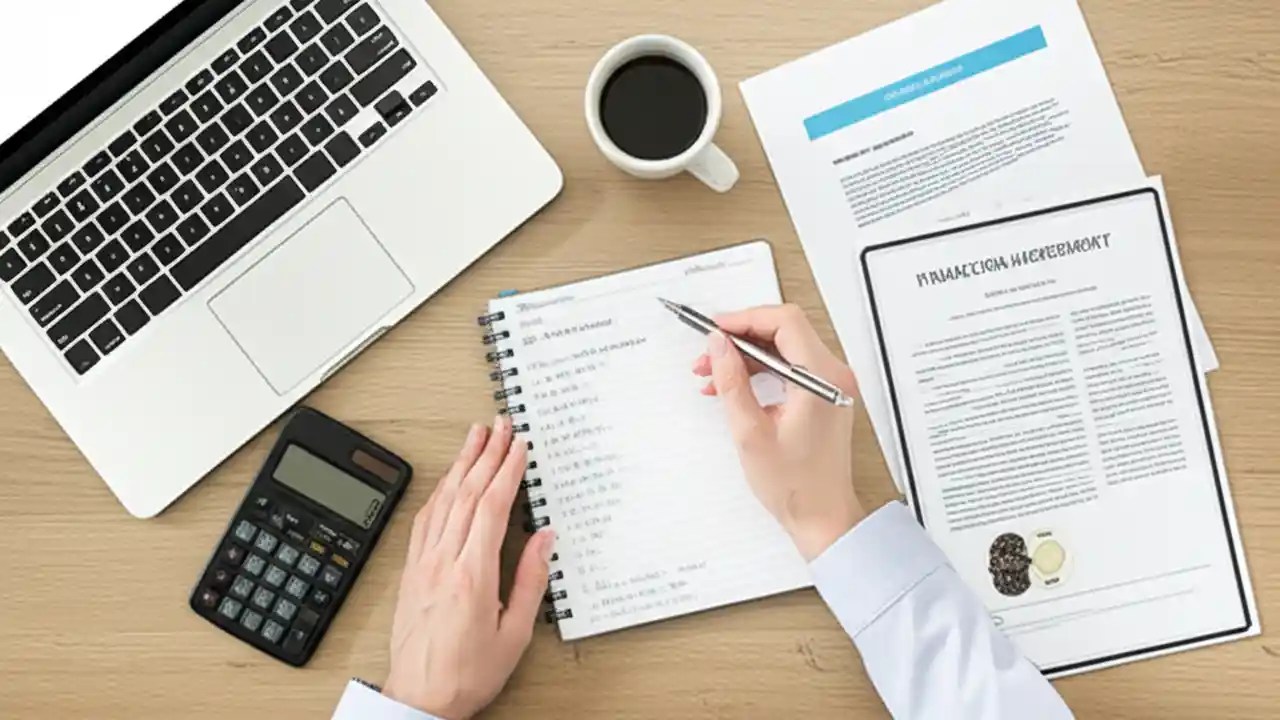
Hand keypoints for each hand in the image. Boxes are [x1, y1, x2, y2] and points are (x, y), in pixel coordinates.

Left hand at [383, 416, 554, 719]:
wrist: (418, 699)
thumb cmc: (466, 674)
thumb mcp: (515, 633)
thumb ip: (531, 580)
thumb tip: (545, 539)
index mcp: (472, 574)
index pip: (491, 506)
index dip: (506, 470)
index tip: (518, 446)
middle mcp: (443, 561)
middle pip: (465, 493)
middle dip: (485, 453)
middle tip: (499, 425)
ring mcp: (422, 563)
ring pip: (442, 500)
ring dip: (460, 464)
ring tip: (474, 438)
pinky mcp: (410, 571)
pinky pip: (424, 519)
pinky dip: (438, 492)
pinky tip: (446, 480)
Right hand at [693, 304, 865, 560]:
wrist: (822, 517)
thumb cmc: (796, 486)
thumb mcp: (750, 432)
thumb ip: (732, 382)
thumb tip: (718, 345)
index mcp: (822, 378)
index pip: (784, 323)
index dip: (745, 319)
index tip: (715, 329)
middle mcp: (833, 375)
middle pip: (784, 331)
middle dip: (741, 337)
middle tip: (708, 352)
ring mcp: (830, 385)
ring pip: (783, 349)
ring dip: (746, 356)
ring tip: (711, 372)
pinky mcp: (823, 396)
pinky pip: (788, 368)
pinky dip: (759, 371)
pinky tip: (731, 386)